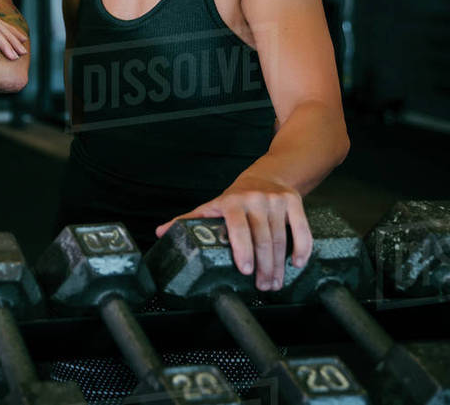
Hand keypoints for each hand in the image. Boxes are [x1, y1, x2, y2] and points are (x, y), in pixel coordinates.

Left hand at [155, 177, 311, 291]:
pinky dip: (302, 249)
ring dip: (279, 265)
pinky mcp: (294, 202)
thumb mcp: (212, 206)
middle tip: (263, 288)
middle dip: (263, 267)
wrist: (267, 174)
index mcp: (231, 202)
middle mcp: (255, 199)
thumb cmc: (235, 197)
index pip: (237, 228)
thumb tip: (160, 232)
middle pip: (262, 239)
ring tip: (275, 283)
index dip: (242, 250)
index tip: (245, 271)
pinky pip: (303, 229)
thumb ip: (190, 220)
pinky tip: (297, 265)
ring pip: (281, 238)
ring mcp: (276, 200)